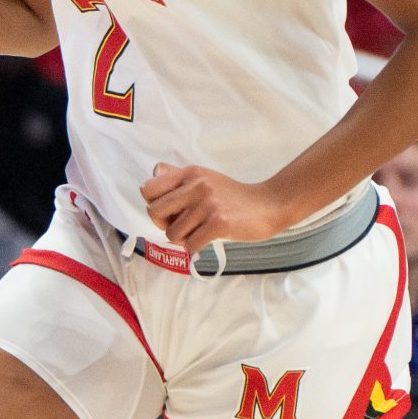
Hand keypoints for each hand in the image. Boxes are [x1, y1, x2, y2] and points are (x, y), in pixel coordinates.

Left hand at [141, 164, 294, 248]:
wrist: (269, 204)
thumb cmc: (234, 196)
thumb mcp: (205, 178)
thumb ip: (179, 177)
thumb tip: (155, 171)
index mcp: (190, 173)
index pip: (148, 189)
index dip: (153, 205)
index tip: (169, 211)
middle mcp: (196, 185)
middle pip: (154, 212)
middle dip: (164, 225)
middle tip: (181, 226)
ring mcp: (208, 204)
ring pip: (172, 233)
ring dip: (183, 239)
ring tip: (199, 232)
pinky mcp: (219, 223)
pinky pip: (190, 245)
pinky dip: (195, 247)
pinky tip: (206, 239)